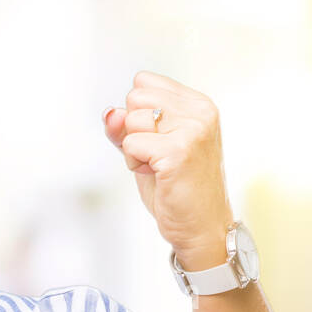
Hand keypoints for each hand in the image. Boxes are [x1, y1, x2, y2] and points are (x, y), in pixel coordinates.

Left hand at [102, 70, 235, 269]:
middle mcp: (199, 111)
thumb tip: (109, 113)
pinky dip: (134, 163)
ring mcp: (192, 129)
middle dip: (134, 129)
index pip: (143, 82)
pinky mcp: (179, 151)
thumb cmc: (178, 190)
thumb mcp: (148, 149)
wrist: (202, 229)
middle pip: (135, 96)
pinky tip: (156, 176)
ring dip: (134, 148)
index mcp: (197, 104)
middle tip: (158, 157)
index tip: (157, 141)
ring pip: (130, 118)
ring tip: (158, 167)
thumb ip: (126, 126)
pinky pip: (130, 143)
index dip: (138, 114)